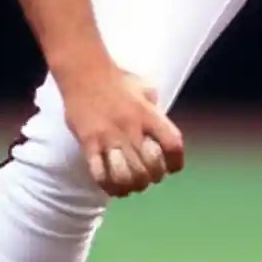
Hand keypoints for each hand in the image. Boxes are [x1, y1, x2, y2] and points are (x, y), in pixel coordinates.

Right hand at [57, 61, 184, 197]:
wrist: (85, 74)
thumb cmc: (118, 81)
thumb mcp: (145, 89)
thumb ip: (156, 109)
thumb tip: (163, 125)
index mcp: (149, 115)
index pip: (173, 144)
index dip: (176, 162)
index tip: (172, 168)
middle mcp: (132, 128)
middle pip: (150, 167)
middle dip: (152, 178)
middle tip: (148, 177)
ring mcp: (109, 137)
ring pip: (126, 176)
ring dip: (131, 186)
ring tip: (131, 185)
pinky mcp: (89, 143)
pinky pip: (100, 174)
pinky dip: (108, 186)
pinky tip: (112, 187)